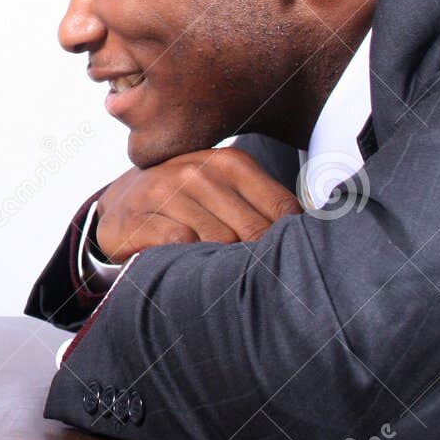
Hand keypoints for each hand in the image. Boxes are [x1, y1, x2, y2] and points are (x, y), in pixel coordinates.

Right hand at [94, 147, 303, 262]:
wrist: (118, 205)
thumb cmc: (184, 202)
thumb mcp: (224, 190)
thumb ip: (265, 207)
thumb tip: (321, 234)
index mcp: (230, 162)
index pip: (283, 210)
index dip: (288, 242)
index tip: (283, 260)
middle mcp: (199, 170)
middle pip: (254, 231)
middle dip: (257, 259)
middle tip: (253, 277)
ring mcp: (167, 191)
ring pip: (221, 242)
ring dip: (224, 265)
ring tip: (220, 274)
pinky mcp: (141, 218)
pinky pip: (184, 247)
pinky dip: (190, 262)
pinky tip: (188, 265)